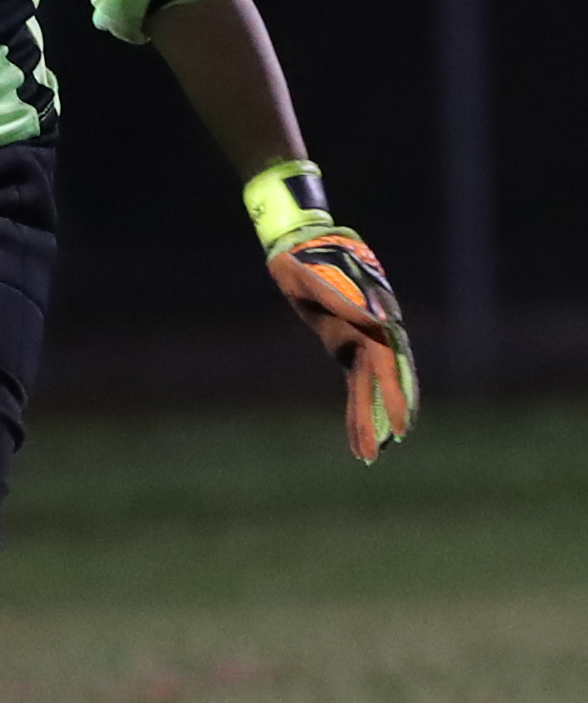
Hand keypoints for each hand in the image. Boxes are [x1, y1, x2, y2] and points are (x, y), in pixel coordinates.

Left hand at [267, 228, 417, 462]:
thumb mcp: (319, 279)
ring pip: (370, 388)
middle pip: (385, 382)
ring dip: (370, 419)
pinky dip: (356, 408)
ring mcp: (361, 342)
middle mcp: (374, 334)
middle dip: (387, 415)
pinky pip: (355, 383)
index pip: (390, 365)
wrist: (301, 248)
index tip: (402, 424)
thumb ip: (345, 300)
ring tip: (368, 454)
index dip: (397, 395)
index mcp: (373, 320)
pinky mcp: (346, 347)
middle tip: (388, 448)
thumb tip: (376, 323)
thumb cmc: (311, 260)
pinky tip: (355, 434)